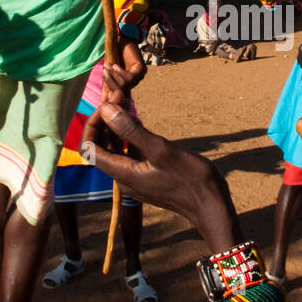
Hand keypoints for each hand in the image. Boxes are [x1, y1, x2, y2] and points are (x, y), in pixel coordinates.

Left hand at [79, 103, 237, 252]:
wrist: (211, 205)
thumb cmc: (191, 179)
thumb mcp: (161, 150)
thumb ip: (131, 130)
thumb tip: (106, 109)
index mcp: (122, 174)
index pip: (90, 148)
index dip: (94, 123)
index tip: (109, 104)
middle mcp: (123, 178)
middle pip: (101, 146)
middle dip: (105, 120)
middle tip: (119, 95)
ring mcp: (135, 178)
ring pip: (116, 148)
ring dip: (117, 125)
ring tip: (125, 101)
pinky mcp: (146, 176)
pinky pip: (129, 153)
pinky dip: (129, 135)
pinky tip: (138, 120)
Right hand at [103, 39, 147, 104]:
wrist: (121, 39)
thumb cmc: (113, 54)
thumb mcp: (108, 71)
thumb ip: (107, 84)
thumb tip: (103, 102)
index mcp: (126, 83)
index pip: (119, 95)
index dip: (111, 97)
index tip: (103, 100)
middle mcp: (133, 82)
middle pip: (121, 91)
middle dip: (110, 83)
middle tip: (104, 73)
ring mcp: (139, 77)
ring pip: (124, 85)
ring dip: (114, 75)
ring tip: (108, 65)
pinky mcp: (141, 70)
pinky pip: (129, 78)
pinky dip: (120, 72)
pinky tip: (116, 65)